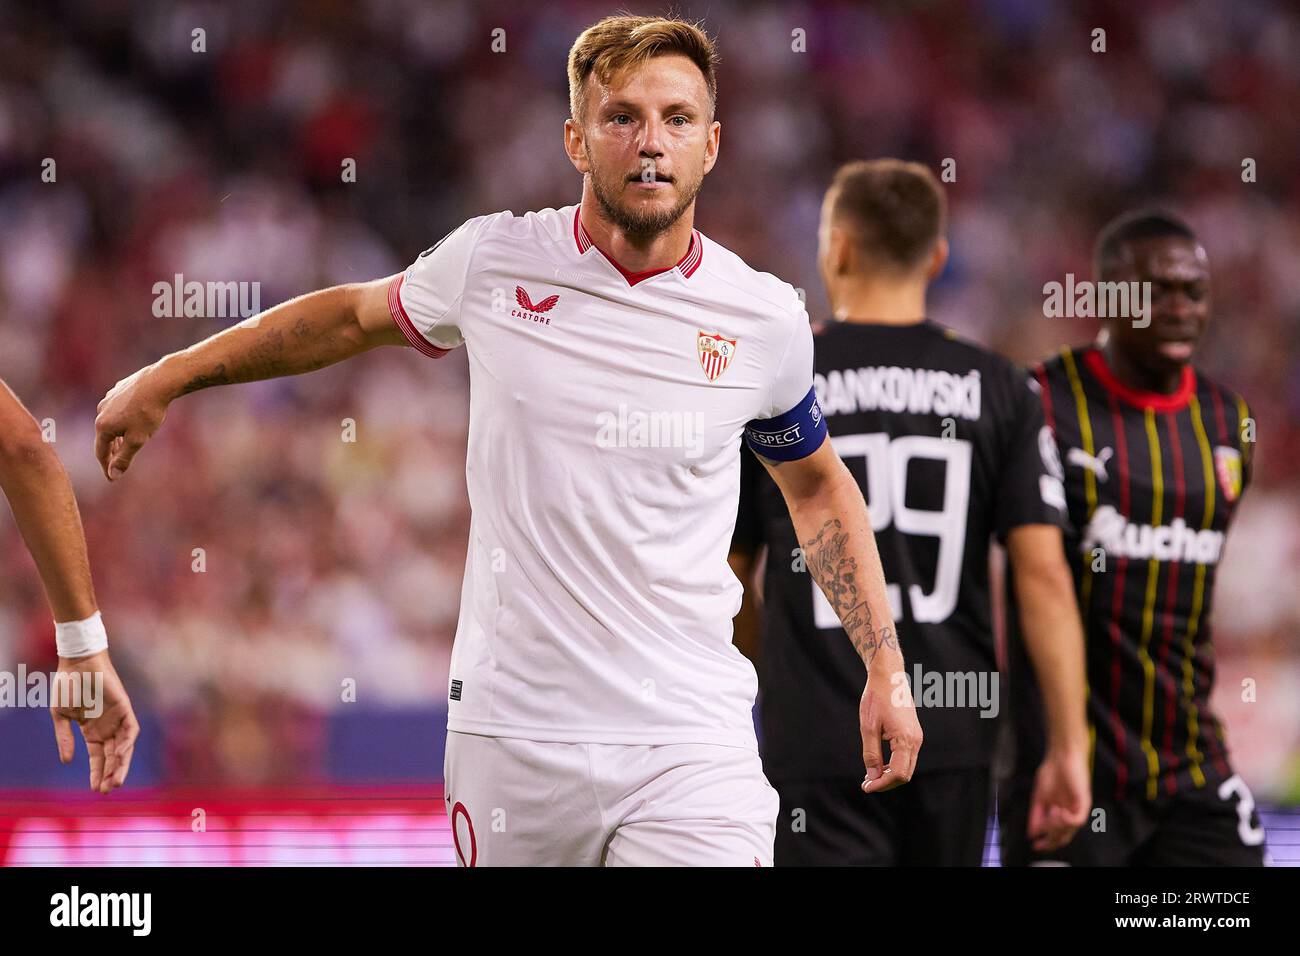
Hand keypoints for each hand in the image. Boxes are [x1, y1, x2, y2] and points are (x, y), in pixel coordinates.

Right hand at [50, 650, 139, 792]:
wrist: (77, 663)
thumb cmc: (68, 686)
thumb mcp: (61, 716)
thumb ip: (64, 738)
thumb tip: (65, 761)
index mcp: (92, 731)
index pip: (97, 757)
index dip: (96, 773)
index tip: (94, 789)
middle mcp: (107, 727)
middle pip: (113, 756)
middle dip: (111, 773)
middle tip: (107, 790)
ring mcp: (117, 718)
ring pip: (124, 747)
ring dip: (121, 764)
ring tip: (115, 781)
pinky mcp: (125, 708)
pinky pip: (131, 729)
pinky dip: (127, 742)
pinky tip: (119, 755)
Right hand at [94, 364, 170, 480]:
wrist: (159, 382)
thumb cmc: (149, 412)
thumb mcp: (137, 440)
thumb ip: (124, 458)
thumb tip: (113, 475)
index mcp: (102, 426)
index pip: (101, 452)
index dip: (106, 467)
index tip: (111, 478)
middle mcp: (101, 411)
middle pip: (104, 437)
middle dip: (112, 452)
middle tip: (118, 464)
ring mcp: (108, 398)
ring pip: (110, 422)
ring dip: (116, 435)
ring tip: (124, 444)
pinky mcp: (119, 389)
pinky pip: (118, 409)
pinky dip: (122, 419)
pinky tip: (131, 421)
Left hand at [860, 663, 922, 792]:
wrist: (889, 676)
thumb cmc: (877, 698)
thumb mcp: (868, 727)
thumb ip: (871, 753)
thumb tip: (872, 776)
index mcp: (906, 739)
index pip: (897, 774)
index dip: (881, 784)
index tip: (865, 787)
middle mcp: (915, 740)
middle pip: (904, 774)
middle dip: (886, 782)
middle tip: (866, 784)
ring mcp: (916, 737)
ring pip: (906, 767)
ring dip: (889, 775)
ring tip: (869, 776)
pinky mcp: (913, 733)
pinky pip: (906, 757)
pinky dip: (894, 765)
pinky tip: (879, 764)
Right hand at [1027, 745, 1090, 851]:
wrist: (1060, 756)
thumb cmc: (1051, 771)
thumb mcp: (1039, 797)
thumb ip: (1035, 815)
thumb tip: (1031, 831)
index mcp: (1059, 812)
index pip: (1055, 833)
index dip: (1046, 841)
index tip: (1035, 844)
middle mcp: (1069, 813)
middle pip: (1062, 836)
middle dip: (1050, 840)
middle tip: (1040, 842)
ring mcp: (1077, 808)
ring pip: (1069, 830)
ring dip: (1056, 828)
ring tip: (1049, 818)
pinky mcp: (1084, 802)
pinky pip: (1077, 820)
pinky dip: (1067, 821)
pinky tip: (1059, 813)